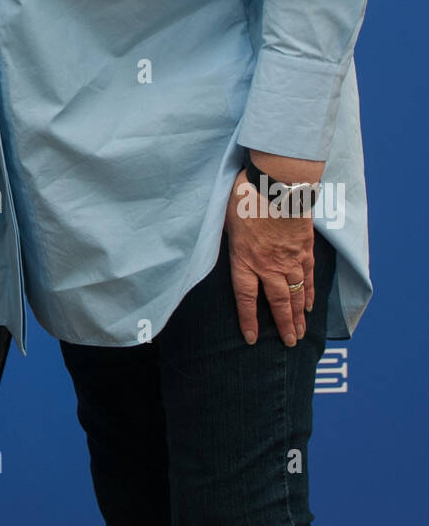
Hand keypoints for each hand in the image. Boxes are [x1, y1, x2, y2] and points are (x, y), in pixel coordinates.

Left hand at [224, 170, 314, 346]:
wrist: (278, 183)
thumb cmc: (245, 195)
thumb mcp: (223, 217)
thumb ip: (225, 235)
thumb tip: (215, 239)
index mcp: (244, 259)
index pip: (246, 298)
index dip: (249, 320)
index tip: (252, 338)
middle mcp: (268, 265)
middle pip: (277, 302)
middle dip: (283, 325)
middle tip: (289, 342)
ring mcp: (289, 258)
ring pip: (296, 293)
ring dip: (299, 315)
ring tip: (301, 332)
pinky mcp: (304, 248)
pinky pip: (308, 276)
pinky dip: (309, 292)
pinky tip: (309, 305)